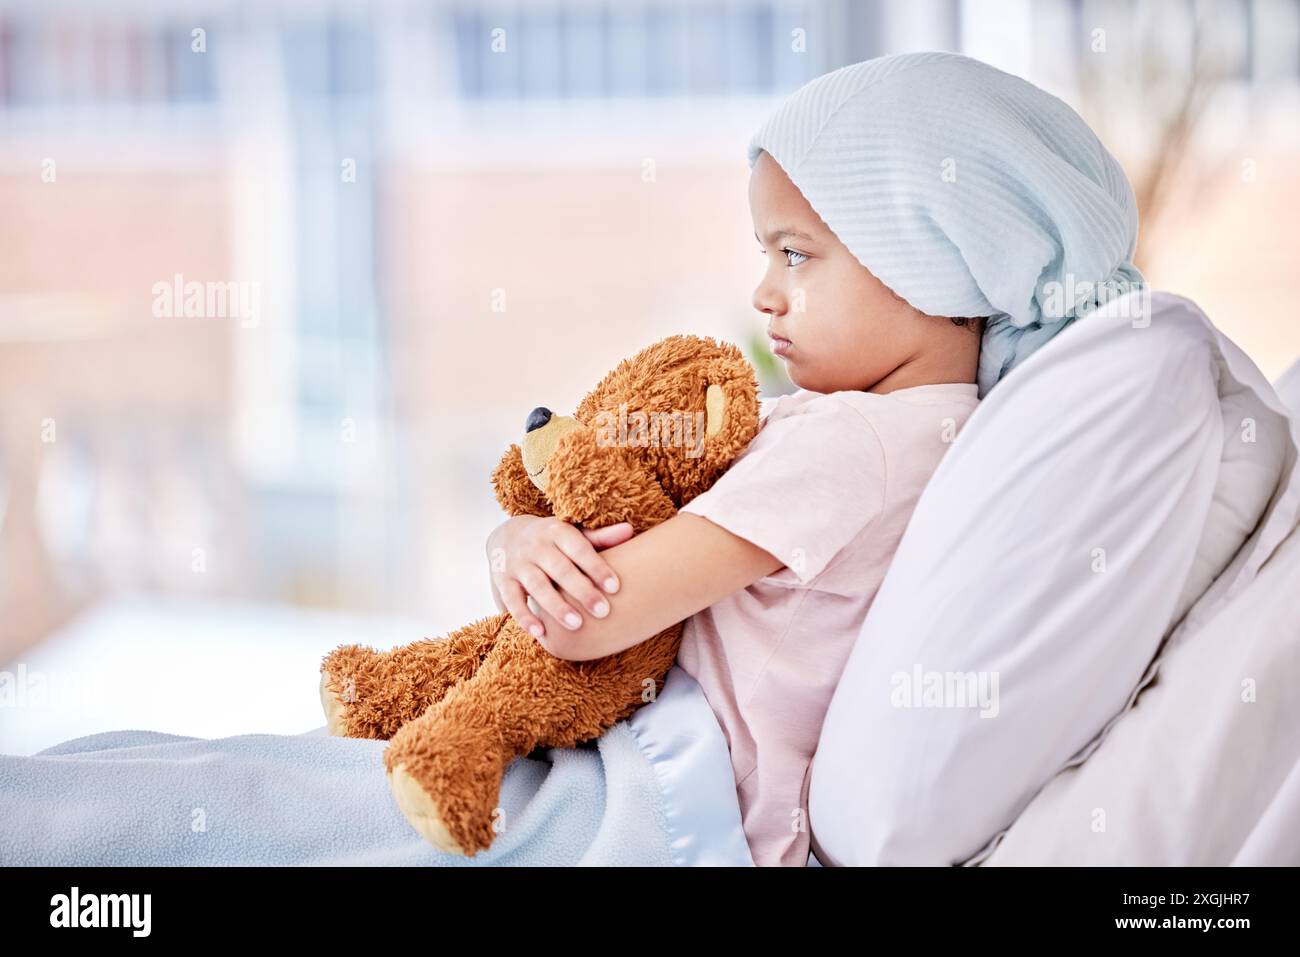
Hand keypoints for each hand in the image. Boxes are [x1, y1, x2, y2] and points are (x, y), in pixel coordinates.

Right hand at [487, 516, 634, 638]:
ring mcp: (518, 564)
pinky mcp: (504, 582)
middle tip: (603, 612)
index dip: (596, 567)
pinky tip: (541, 633)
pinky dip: (525, 617)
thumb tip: (630, 530)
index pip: (579, 548)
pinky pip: (512, 600)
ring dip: (556, 606)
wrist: (506, 536)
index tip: (615, 588)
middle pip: (560, 569)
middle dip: (581, 591)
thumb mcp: (573, 534)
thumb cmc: (552, 541)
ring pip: (537, 586)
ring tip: (577, 625)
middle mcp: (536, 546)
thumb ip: (600, 537)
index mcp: (557, 531)